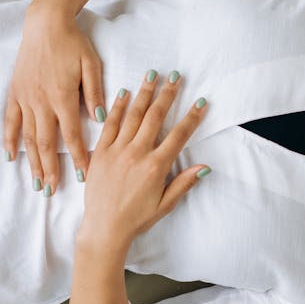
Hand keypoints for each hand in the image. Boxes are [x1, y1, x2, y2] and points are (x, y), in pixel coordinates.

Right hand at [4, 5, 105, 195]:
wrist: (45, 23)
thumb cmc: (74, 43)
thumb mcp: (92, 65)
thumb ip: (96, 93)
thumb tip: (101, 120)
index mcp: (63, 97)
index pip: (72, 135)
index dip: (79, 157)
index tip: (85, 177)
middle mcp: (41, 101)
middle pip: (47, 143)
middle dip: (51, 169)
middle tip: (53, 192)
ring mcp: (25, 98)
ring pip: (29, 136)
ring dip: (33, 161)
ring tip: (36, 183)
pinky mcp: (15, 92)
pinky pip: (11, 120)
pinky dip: (11, 139)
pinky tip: (11, 156)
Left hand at [77, 71, 208, 251]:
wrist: (104, 228)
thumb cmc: (136, 219)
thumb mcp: (166, 204)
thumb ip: (184, 183)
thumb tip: (205, 167)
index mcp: (156, 167)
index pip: (178, 135)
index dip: (192, 117)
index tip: (201, 102)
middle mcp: (137, 154)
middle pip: (155, 117)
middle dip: (167, 95)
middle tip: (176, 77)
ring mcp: (116, 151)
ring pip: (132, 116)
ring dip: (144, 94)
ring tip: (152, 75)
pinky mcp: (100, 153)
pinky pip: (109, 125)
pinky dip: (116, 107)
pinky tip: (124, 93)